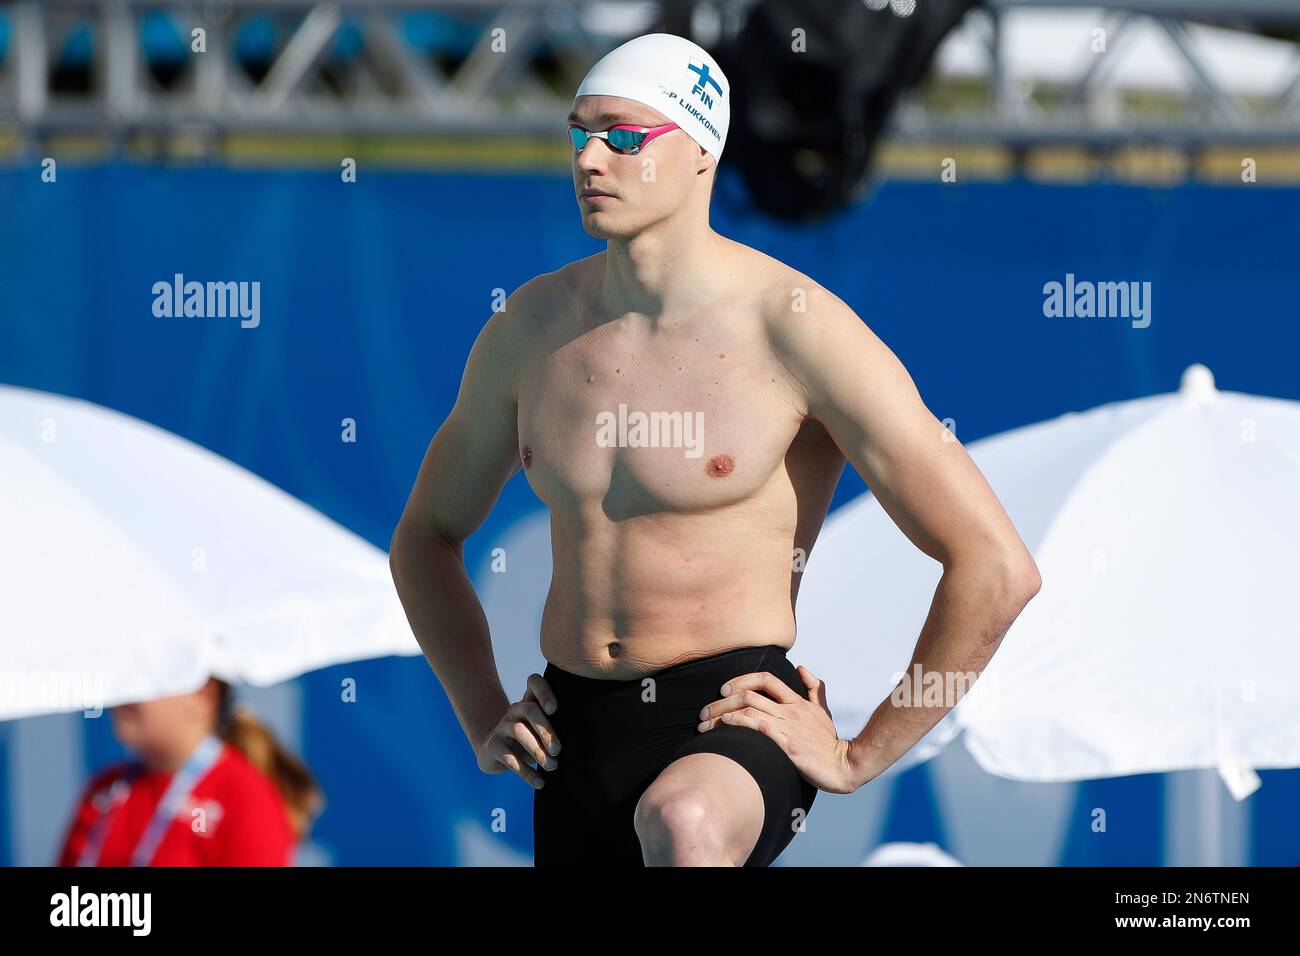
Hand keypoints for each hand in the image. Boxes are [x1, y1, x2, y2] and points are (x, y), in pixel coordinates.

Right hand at [474, 673, 560, 788]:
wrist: (493, 750)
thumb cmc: (528, 738)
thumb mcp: (540, 729)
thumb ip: (556, 726)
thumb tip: (586, 740)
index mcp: (529, 701)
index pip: (534, 682)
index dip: (544, 691)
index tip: (554, 709)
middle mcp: (514, 710)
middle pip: (530, 710)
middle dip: (546, 730)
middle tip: (558, 750)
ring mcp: (502, 727)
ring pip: (519, 731)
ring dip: (538, 751)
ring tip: (552, 766)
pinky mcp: (493, 746)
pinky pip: (509, 758)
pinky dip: (526, 772)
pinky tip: (539, 782)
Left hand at [697, 663, 858, 794]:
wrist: (843, 766)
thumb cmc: (830, 742)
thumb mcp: (823, 711)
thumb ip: (813, 688)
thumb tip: (801, 667)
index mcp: (797, 701)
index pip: (766, 678)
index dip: (741, 680)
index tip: (724, 690)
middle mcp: (790, 709)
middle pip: (749, 693)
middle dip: (721, 700)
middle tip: (704, 711)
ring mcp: (788, 725)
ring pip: (748, 707)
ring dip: (721, 714)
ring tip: (704, 724)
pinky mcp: (787, 743)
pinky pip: (757, 725)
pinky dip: (737, 722)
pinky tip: (723, 726)